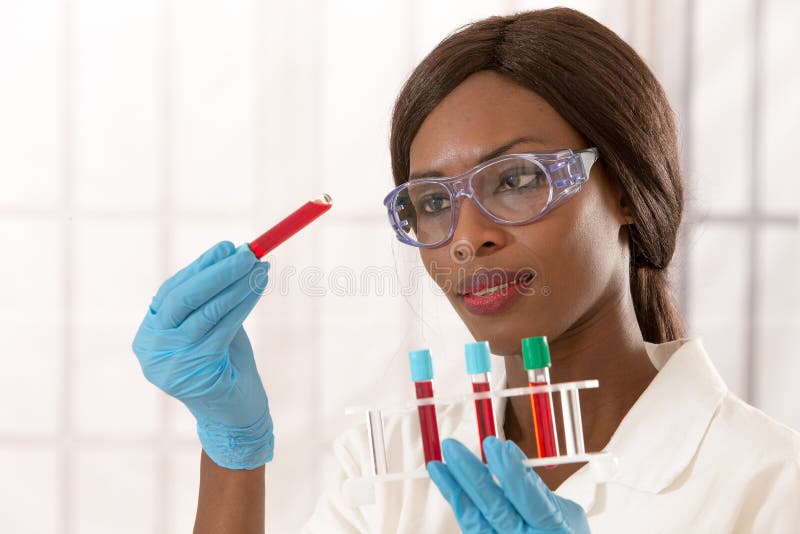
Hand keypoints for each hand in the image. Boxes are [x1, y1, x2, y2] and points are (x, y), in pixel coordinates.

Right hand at [132, 241, 272, 469]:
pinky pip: (223, 329)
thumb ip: (213, 297)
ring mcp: (171, 365)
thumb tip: (231, 252)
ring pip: (207, 312)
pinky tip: (257, 289)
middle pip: (184, 299)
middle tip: (248, 252)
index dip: (200, 267)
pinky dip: (242, 305)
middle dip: (218, 272)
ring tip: (260, 267)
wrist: (234, 418)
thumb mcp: (212, 327)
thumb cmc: (225, 366)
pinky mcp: (196, 375)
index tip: (227, 246)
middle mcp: (152, 350)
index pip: (172, 292)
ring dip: (237, 285)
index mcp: (149, 336)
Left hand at [428, 437, 589, 532]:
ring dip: (454, 489)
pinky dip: (458, 504)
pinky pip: (470, 527)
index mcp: (554, 530)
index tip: (495, 445)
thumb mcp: (567, 513)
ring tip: (439, 466)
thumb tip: (507, 455)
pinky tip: (448, 485)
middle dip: (471, 475)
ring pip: (475, 521)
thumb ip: (538, 487)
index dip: (511, 472)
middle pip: (495, 509)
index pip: (531, 500)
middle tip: (453, 448)